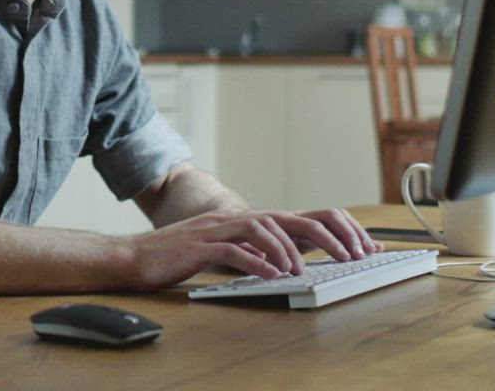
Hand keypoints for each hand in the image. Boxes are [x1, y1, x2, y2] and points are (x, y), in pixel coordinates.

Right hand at [123, 207, 383, 290]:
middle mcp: (236, 218)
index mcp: (245, 220)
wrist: (134, 257)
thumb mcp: (223, 252)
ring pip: (267, 229)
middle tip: (353, 255)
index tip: (361, 247)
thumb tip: (279, 261)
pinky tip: (271, 276)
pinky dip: (257, 263)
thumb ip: (250, 252)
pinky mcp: (202, 245)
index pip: (300, 218)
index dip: (333, 230)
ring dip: (291, 250)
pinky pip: (236, 250)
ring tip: (303, 271)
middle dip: (328, 236)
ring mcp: (219, 229)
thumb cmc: (176, 257)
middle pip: (293, 218)